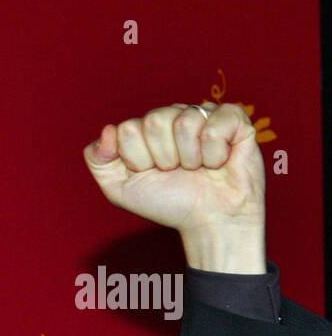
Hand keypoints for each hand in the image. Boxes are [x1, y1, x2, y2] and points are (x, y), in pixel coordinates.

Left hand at [83, 102, 265, 271]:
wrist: (209, 220)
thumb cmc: (168, 203)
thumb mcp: (120, 189)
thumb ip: (99, 161)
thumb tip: (107, 130)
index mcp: (145, 130)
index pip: (128, 129)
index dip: (138, 159)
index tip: (151, 173)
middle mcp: (173, 118)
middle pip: (154, 120)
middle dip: (163, 157)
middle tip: (176, 172)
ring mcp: (204, 115)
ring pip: (184, 122)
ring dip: (189, 158)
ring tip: (197, 168)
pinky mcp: (235, 119)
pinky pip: (215, 125)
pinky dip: (214, 153)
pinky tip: (218, 161)